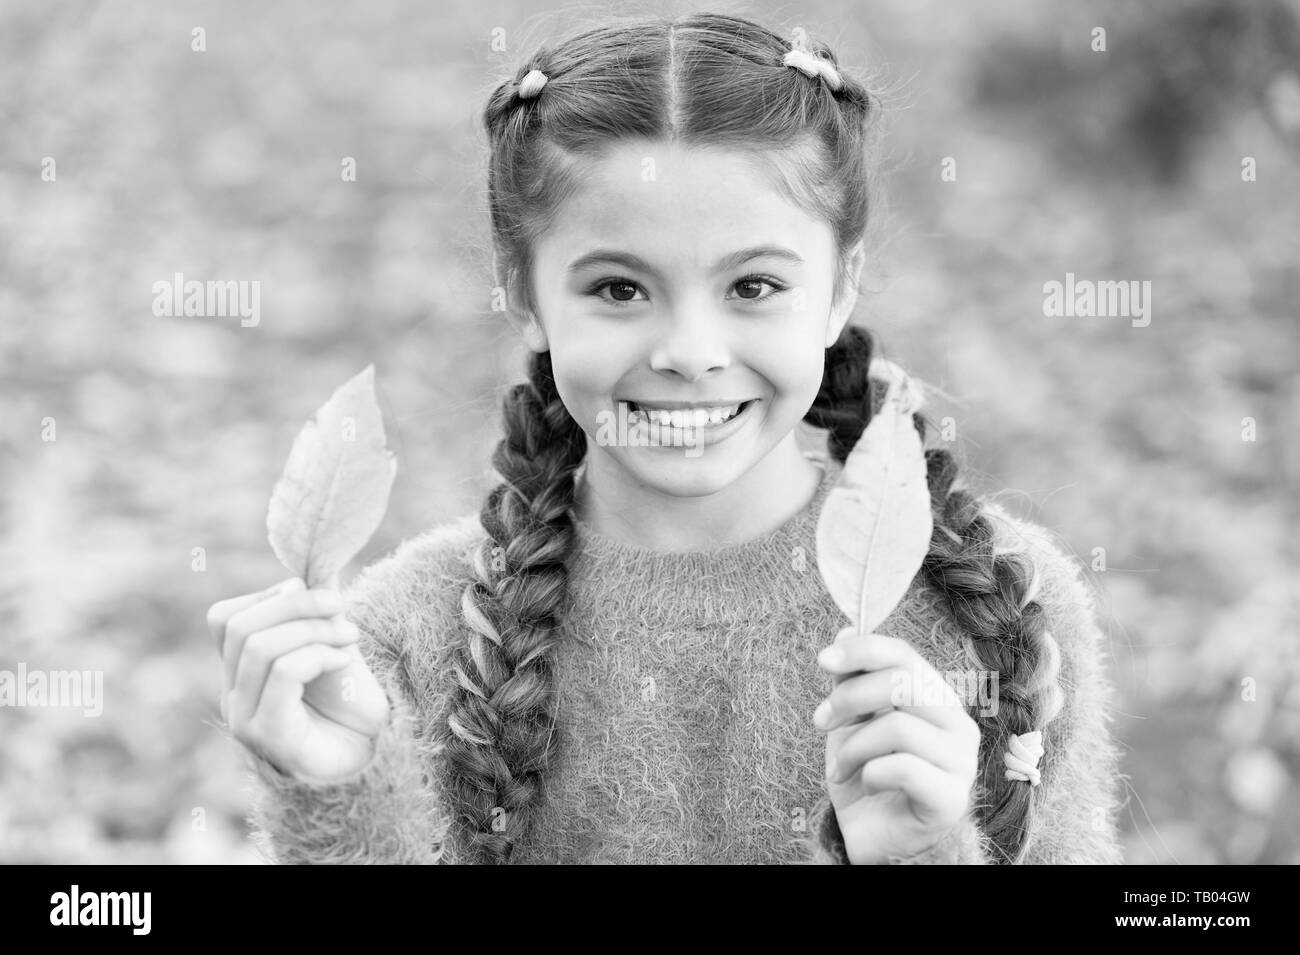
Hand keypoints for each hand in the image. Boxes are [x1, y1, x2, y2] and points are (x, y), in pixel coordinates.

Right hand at [207, 576, 391, 783]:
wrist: (370, 761)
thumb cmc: (350, 708)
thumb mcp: (334, 645)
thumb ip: (318, 611)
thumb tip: (317, 564)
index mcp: (241, 671)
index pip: (224, 618)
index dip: (269, 594)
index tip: (317, 595)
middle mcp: (233, 694)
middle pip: (240, 625)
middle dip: (296, 605)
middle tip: (341, 608)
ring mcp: (245, 718)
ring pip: (260, 646)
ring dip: (315, 629)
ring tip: (351, 636)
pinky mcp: (269, 735)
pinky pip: (283, 675)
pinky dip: (318, 655)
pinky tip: (345, 661)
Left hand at [814, 626, 979, 863]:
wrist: (876, 838)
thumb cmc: (868, 774)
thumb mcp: (852, 721)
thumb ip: (853, 679)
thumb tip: (845, 631)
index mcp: (936, 698)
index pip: (904, 655)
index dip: (862, 650)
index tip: (822, 661)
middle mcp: (957, 725)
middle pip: (902, 683)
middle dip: (849, 698)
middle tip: (821, 723)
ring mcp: (961, 763)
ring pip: (898, 727)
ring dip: (853, 746)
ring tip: (839, 767)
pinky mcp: (951, 800)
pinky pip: (903, 768)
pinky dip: (871, 772)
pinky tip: (865, 783)